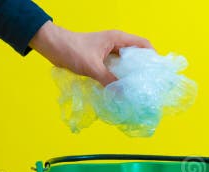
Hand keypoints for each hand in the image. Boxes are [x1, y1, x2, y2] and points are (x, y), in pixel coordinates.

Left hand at [29, 21, 153, 85]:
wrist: (52, 46)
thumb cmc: (72, 50)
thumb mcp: (92, 67)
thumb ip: (108, 80)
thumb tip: (123, 95)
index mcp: (117, 39)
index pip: (143, 45)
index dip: (152, 57)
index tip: (157, 73)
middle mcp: (115, 44)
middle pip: (136, 56)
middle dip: (142, 70)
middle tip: (148, 86)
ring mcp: (107, 52)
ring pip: (124, 64)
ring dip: (129, 76)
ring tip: (136, 91)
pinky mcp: (100, 60)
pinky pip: (114, 69)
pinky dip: (118, 78)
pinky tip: (120, 90)